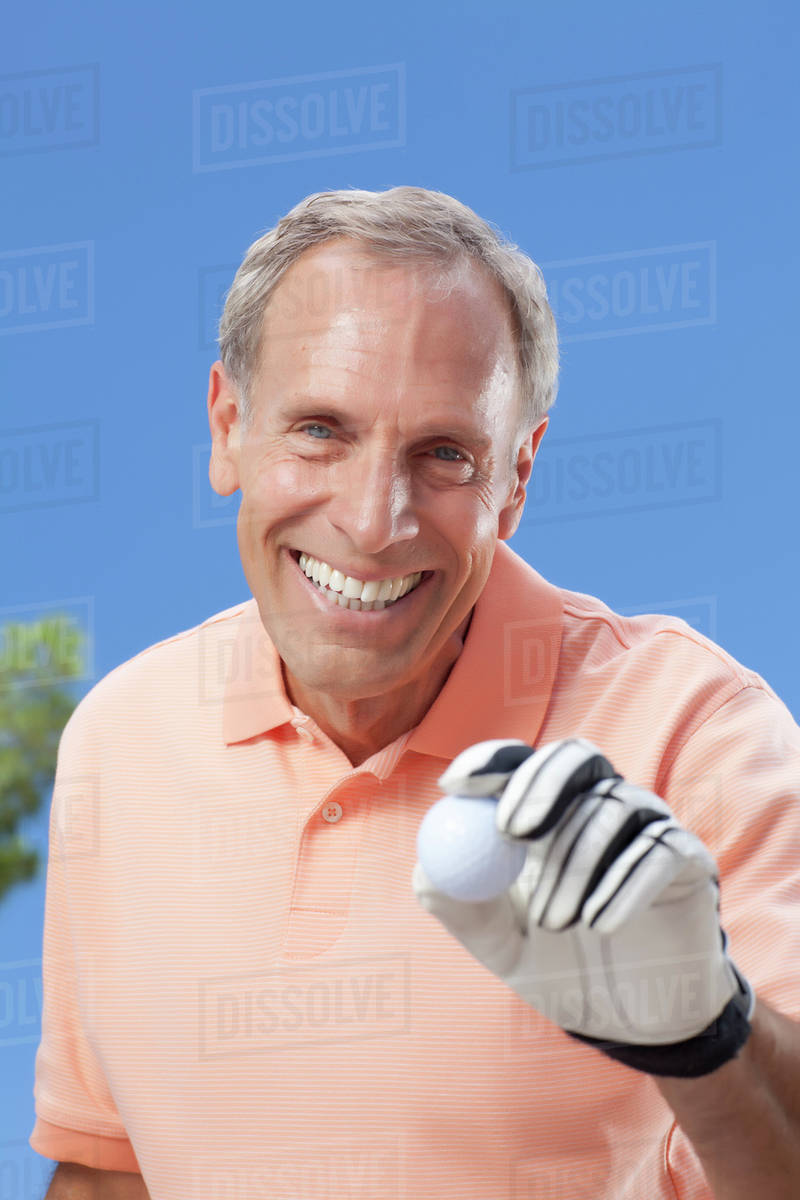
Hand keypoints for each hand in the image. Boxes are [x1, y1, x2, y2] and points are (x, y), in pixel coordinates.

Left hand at [412, 737, 753, 1075]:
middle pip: (576, 757)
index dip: (490, 762)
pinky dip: (624, 884)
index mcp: (550, 810)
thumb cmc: (557, 968)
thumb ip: (459, 907)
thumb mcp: (498, 944)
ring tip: (555, 923)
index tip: (456, 787)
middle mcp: (600, 803)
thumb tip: (424, 871)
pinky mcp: (689, 858)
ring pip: (613, 809)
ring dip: (575, 864)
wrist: (631, 1022)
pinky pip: (659, 849)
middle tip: (512, 831)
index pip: (522, 760)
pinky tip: (600, 925)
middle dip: (540, 786)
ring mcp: (649, 825)